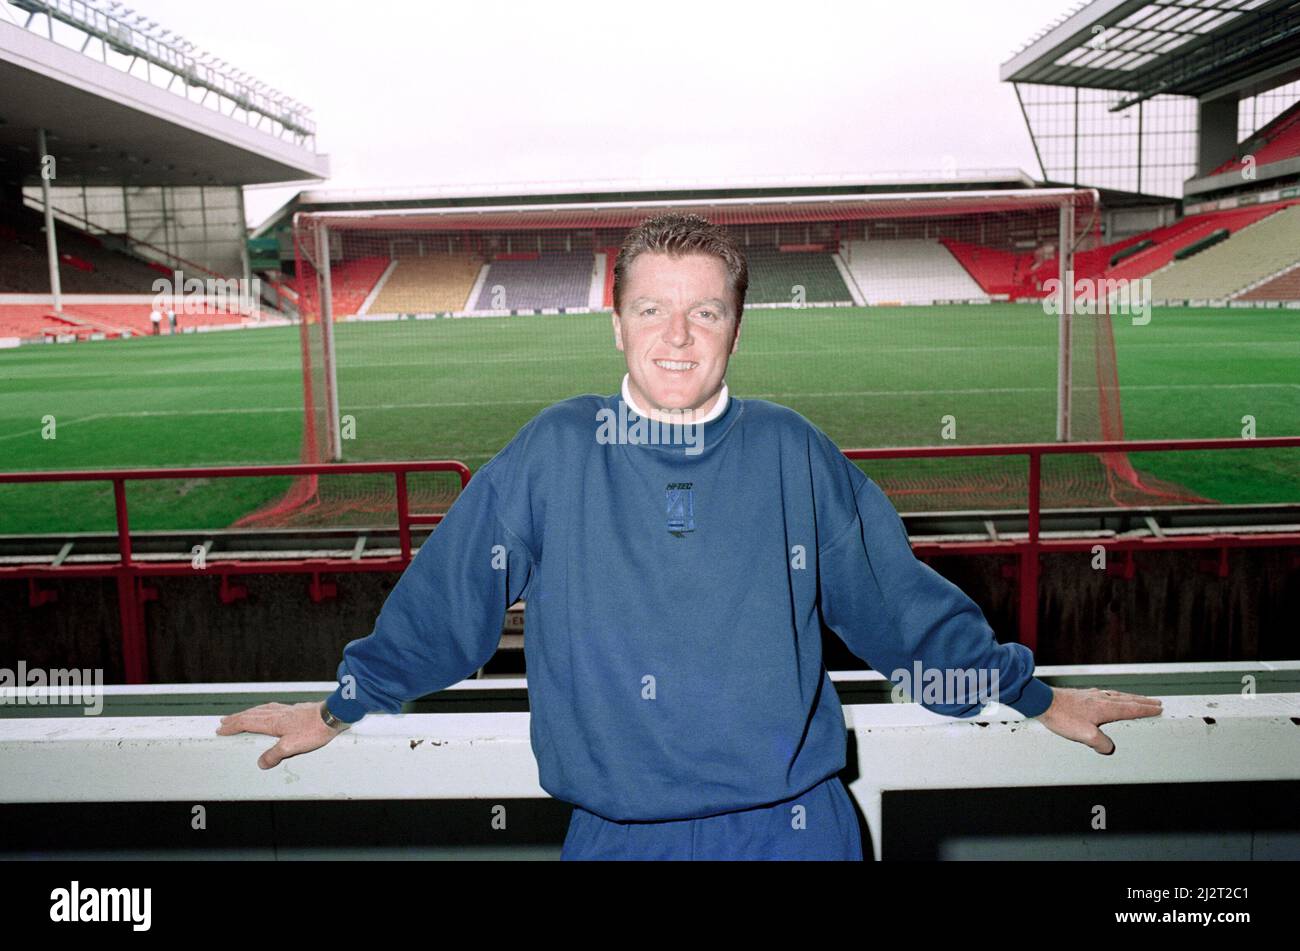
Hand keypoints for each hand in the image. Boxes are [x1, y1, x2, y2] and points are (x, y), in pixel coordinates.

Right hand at [216, 701, 344, 768]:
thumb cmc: (314, 730)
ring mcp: (286, 710)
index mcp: (272, 722)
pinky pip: (271, 708)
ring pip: (261, 710)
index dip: (232, 726)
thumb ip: (274, 755)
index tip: (221, 729)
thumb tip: (261, 763)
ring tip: (240, 716)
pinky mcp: (294, 709)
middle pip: (251, 714)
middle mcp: (277, 713)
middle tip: (224, 721)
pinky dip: (262, 710)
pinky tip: (267, 711)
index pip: (246, 722)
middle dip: (236, 718)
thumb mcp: (291, 747)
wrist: (333, 715)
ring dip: (248, 713)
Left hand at [1034, 687, 1161, 754]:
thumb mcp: (1085, 735)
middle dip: (1143, 702)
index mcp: (1106, 708)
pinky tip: (1109, 696)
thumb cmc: (1062, 717)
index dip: (1146, 710)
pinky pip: (1105, 694)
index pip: (1132, 708)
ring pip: (1117, 695)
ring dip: (1131, 698)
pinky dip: (1115, 695)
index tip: (1159, 708)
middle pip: (1128, 700)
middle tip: (1156, 702)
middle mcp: (1101, 699)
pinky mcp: (1082, 695)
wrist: (1042, 701)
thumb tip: (1109, 748)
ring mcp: (1091, 695)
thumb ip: (1101, 743)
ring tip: (1138, 699)